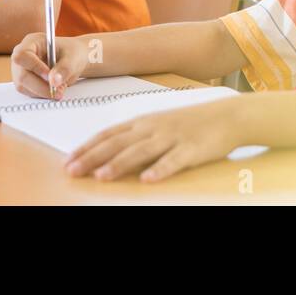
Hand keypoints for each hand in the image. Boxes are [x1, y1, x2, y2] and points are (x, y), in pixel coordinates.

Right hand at [11, 33, 91, 98]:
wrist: (74, 61)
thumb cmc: (72, 53)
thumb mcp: (72, 58)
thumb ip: (64, 68)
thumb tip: (53, 81)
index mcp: (32, 42)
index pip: (22, 55)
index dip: (34, 67)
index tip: (49, 76)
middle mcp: (23, 56)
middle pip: (22, 75)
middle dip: (41, 86)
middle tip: (58, 90)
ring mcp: (21, 70)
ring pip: (24, 86)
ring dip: (43, 91)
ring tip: (59, 88)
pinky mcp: (24, 82)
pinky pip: (28, 92)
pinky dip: (42, 94)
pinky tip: (54, 89)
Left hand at [64, 97, 240, 182]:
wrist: (228, 116)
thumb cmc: (191, 123)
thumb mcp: (159, 126)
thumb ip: (136, 138)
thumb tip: (109, 154)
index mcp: (143, 122)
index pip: (108, 134)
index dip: (86, 147)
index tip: (67, 160)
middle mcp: (153, 128)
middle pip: (118, 142)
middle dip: (92, 157)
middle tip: (72, 171)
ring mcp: (172, 137)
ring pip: (141, 151)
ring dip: (119, 164)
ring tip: (101, 176)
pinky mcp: (192, 149)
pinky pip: (174, 161)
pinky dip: (160, 170)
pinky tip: (148, 180)